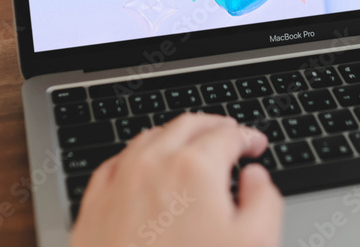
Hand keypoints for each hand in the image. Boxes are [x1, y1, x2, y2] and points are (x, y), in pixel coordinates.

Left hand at [70, 113, 283, 246]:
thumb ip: (264, 201)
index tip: (255, 144)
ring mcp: (119, 181)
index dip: (247, 137)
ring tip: (191, 145)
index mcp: (194, 169)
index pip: (228, 135)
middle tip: (229, 133)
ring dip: (176, 135)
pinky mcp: (95, 203)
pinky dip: (139, 154)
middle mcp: (154, 164)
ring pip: (150, 137)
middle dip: (214, 125)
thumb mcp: (254, 244)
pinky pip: (118, 161)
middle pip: (188, 125)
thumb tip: (255, 179)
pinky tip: (144, 166)